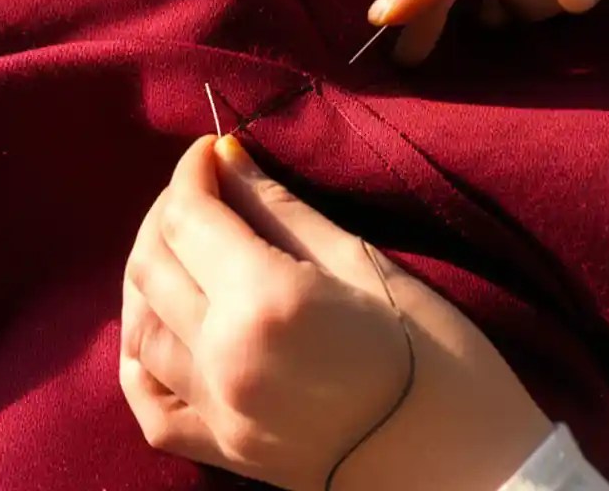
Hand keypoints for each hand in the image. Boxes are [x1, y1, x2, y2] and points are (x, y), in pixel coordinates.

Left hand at [120, 136, 550, 489]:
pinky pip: (149, 405)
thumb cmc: (441, 358)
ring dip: (150, 276)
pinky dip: (140, 358)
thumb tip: (227, 161)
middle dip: (167, 213)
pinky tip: (162, 327)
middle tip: (205, 192)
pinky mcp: (225, 451)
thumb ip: (281, 211)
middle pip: (151, 265)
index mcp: (265, 302)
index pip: (188, 218)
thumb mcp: (365, 265)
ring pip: (139, 328)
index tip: (212, 150)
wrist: (469, 469)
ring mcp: (219, 413)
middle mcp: (225, 359)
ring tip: (188, 249)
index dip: (191, 172)